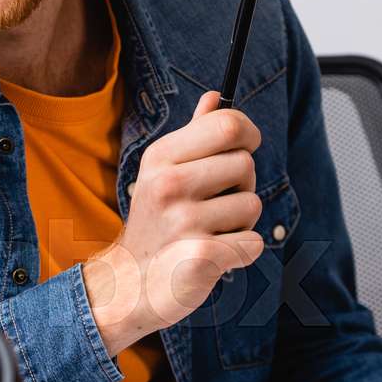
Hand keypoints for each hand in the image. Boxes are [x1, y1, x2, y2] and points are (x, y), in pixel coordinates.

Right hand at [84, 89, 263, 354]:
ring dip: (240, 224)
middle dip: (241, 186)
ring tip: (208, 233)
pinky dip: (240, 254)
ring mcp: (183, 222)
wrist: (128, 285)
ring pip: (252, 206)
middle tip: (214, 205)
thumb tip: (216, 97)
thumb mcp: (162, 173)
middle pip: (246, 165)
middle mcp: (168, 185)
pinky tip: (213, 257)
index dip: (248, 134)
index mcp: (161, 157)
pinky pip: (253, 244)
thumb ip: (193, 135)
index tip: (244, 149)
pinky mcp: (200, 257)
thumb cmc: (155, 225)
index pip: (228, 125)